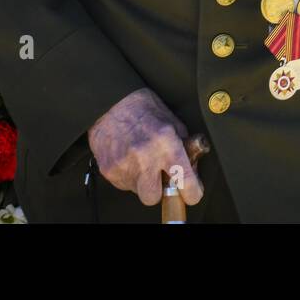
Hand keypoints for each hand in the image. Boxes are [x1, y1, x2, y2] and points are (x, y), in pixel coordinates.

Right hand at [87, 87, 202, 206]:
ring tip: (141, 160)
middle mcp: (144, 158)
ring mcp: (123, 165)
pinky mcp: (108, 170)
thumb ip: (184, 147)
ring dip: (142, 181)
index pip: (184, 182)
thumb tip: (192, 170)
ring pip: (137, 190)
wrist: (110, 102)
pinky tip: (129, 157)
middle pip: (153, 198)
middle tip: (160, 176)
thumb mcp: (172, 122)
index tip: (192, 193)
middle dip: (158, 190)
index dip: (192, 192)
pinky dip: (129, 174)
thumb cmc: (144, 108)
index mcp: (165, 144)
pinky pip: (123, 183)